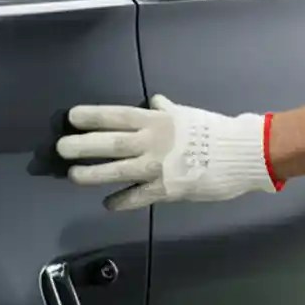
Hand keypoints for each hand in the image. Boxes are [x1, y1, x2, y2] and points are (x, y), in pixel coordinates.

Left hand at [56, 95, 280, 209]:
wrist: (243, 154)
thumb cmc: (215, 131)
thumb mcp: (187, 114)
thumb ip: (167, 110)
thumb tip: (155, 100)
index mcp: (157, 120)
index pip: (117, 116)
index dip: (93, 116)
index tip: (71, 117)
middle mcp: (152, 141)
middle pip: (111, 143)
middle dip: (83, 145)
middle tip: (61, 148)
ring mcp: (158, 166)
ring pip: (118, 170)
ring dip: (94, 173)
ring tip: (73, 176)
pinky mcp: (167, 189)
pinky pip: (139, 196)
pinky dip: (122, 201)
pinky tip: (107, 204)